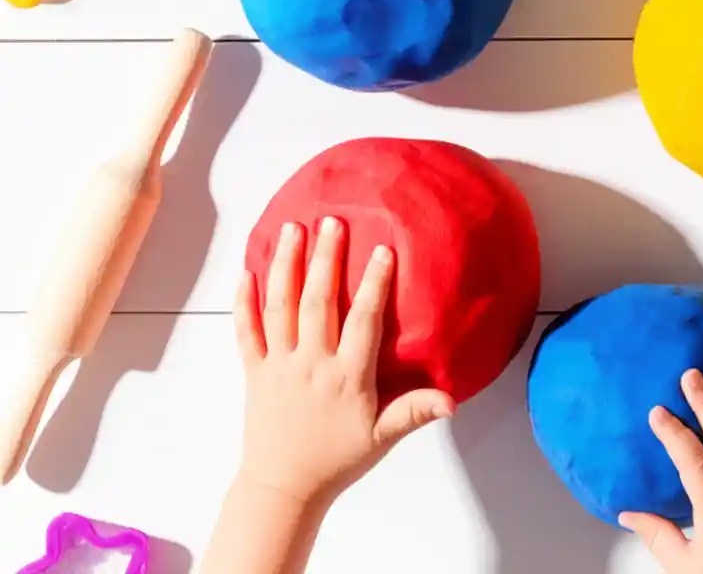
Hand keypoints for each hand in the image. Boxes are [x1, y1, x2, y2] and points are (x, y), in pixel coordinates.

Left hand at [233, 217, 455, 504]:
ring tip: (291, 229)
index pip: (363, 322)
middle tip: (331, 221)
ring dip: (285, 266)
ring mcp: (279, 366)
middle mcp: (311, 364)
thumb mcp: (382, 438)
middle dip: (324, 259)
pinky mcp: (254, 372)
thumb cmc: (337, 459)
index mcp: (347, 377)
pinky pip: (245, 331)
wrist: (284, 487)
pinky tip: (246, 271)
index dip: (373, 285)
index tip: (381, 251)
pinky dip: (243, 301)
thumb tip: (453, 400)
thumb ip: (415, 411)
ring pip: (280, 307)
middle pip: (318, 303)